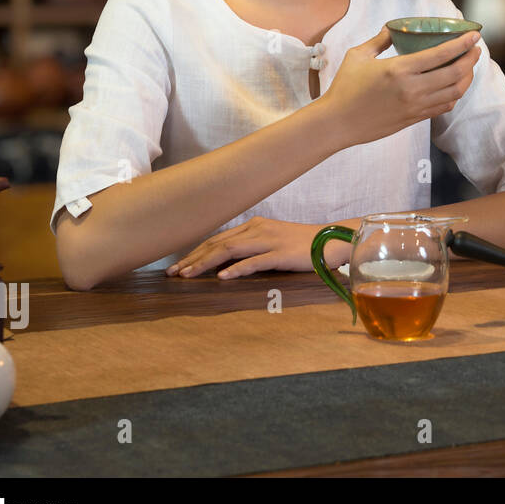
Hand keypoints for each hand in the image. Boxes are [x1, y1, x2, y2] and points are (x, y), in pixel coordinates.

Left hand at [165, 216, 343, 279]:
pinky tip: (221, 278)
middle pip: (217, 243)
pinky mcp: (281, 254)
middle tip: (172, 273)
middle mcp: (258, 229)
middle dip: (192, 258)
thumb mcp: (273, 241)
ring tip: (187, 275)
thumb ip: (252, 247)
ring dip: (205, 263)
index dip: (195, 251)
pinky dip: (235, 269)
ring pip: (229, 250)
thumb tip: (226, 263)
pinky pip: (254, 261)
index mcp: (254, 225)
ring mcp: (269, 240)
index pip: (217, 238)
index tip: (178, 265)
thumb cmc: (303, 245)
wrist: (332, 241)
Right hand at [319, 26, 481, 148]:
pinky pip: (444, 106)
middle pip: (455, 73)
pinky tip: (454, 85)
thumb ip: (380, 39)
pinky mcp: (414, 118)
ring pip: (455, 92)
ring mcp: (415, 106)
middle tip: (475, 49)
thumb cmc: (344, 87)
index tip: (474, 35)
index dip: (462, 43)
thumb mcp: (359, 55)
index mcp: (400, 69)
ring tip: (468, 66)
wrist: (338, 122)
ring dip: (467, 77)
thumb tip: (394, 27)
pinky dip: (455, 94)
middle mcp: (412, 88)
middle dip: (471, 59)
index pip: (441, 54)